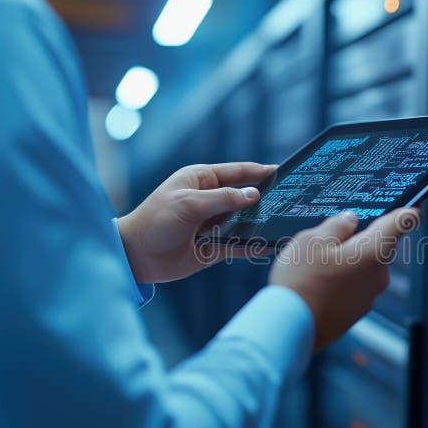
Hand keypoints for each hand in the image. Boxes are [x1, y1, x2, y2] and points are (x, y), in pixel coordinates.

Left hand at [117, 163, 275, 283]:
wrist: (136, 256)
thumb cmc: (156, 221)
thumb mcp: (189, 203)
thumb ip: (223, 198)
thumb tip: (253, 194)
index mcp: (201, 179)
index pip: (237, 171)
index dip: (260, 171)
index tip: (283, 172)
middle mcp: (210, 199)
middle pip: (244, 196)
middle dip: (265, 197)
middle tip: (291, 198)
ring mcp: (213, 223)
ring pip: (244, 220)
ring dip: (261, 222)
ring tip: (286, 221)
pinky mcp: (214, 246)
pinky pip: (239, 244)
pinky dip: (254, 245)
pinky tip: (270, 245)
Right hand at [269, 207, 420, 351]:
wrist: (290, 328)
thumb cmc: (301, 283)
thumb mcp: (311, 240)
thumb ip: (336, 225)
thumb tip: (350, 220)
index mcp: (374, 251)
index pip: (403, 222)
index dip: (408, 210)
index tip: (413, 205)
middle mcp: (379, 275)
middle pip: (377, 245)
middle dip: (358, 239)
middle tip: (329, 238)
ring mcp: (369, 297)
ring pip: (363, 267)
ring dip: (347, 262)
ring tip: (314, 265)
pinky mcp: (356, 313)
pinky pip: (353, 287)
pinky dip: (339, 282)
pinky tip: (315, 284)